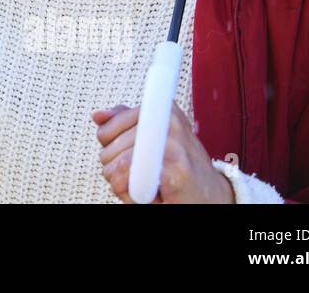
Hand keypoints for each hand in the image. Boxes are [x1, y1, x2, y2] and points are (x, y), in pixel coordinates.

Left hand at [92, 102, 234, 203]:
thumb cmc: (178, 171)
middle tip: (136, 176)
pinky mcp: (177, 168)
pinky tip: (148, 193)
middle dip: (113, 166)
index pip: (113, 121)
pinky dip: (132, 191)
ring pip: (119, 161)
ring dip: (123, 181)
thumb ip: (122, 124)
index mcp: (162, 110)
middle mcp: (169, 121)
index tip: (119, 152)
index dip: (108, 139)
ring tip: (144, 184)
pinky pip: (134, 176)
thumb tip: (98, 115)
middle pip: (110, 143)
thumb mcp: (148, 142)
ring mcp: (175, 143)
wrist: (210, 197)